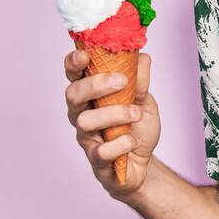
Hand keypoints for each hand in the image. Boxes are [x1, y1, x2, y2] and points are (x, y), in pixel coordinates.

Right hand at [64, 49, 160, 197]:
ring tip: (136, 114)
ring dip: (114, 114)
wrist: (145, 163)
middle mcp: (82, 115)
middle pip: (72, 95)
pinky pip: (101, 151)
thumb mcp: (144, 100)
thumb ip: (141, 80)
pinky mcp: (96, 161)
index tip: (84, 55)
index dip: (73, 63)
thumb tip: (142, 57)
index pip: (74, 75)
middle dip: (95, 85)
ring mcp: (87, 138)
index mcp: (90, 96)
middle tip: (121, 81)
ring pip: (85, 122)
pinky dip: (121, 143)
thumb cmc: (137, 127)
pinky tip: (132, 139)